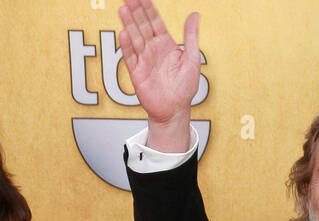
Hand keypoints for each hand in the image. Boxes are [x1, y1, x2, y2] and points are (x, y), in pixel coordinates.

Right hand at [118, 1, 199, 136]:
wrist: (174, 111)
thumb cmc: (184, 88)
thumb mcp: (192, 59)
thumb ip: (191, 36)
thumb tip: (194, 15)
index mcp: (165, 44)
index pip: (155, 21)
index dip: (149, 8)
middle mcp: (153, 50)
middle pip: (142, 26)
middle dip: (136, 11)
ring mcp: (144, 60)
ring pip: (135, 38)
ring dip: (129, 24)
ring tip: (124, 9)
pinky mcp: (137, 73)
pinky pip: (130, 57)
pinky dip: (127, 46)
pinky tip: (124, 34)